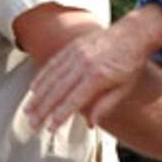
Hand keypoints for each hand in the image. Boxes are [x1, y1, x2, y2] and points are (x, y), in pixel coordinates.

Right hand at [25, 23, 150, 129]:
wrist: (134, 33)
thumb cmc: (131, 63)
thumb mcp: (124, 87)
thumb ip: (105, 105)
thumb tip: (90, 124)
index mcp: (97, 77)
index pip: (73, 101)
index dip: (59, 116)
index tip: (49, 129)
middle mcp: (83, 64)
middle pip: (57, 91)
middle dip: (43, 110)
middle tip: (32, 124)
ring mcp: (76, 53)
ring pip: (51, 77)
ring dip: (38, 96)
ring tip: (28, 111)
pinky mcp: (73, 46)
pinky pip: (53, 63)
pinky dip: (42, 76)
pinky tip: (34, 88)